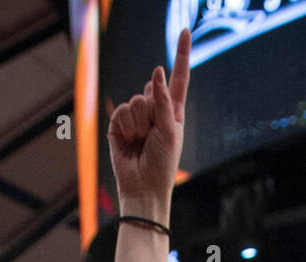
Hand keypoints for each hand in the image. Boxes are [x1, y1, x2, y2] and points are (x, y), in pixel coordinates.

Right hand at [108, 27, 190, 209]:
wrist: (143, 187)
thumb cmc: (163, 164)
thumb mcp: (171, 130)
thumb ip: (163, 101)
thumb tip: (157, 71)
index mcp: (173, 112)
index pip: (178, 78)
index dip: (182, 55)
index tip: (186, 30)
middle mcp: (155, 110)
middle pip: (151, 89)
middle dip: (152, 111)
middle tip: (153, 136)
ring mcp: (136, 117)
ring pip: (135, 100)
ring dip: (139, 123)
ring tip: (142, 142)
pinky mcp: (119, 124)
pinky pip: (121, 111)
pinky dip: (126, 126)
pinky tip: (129, 141)